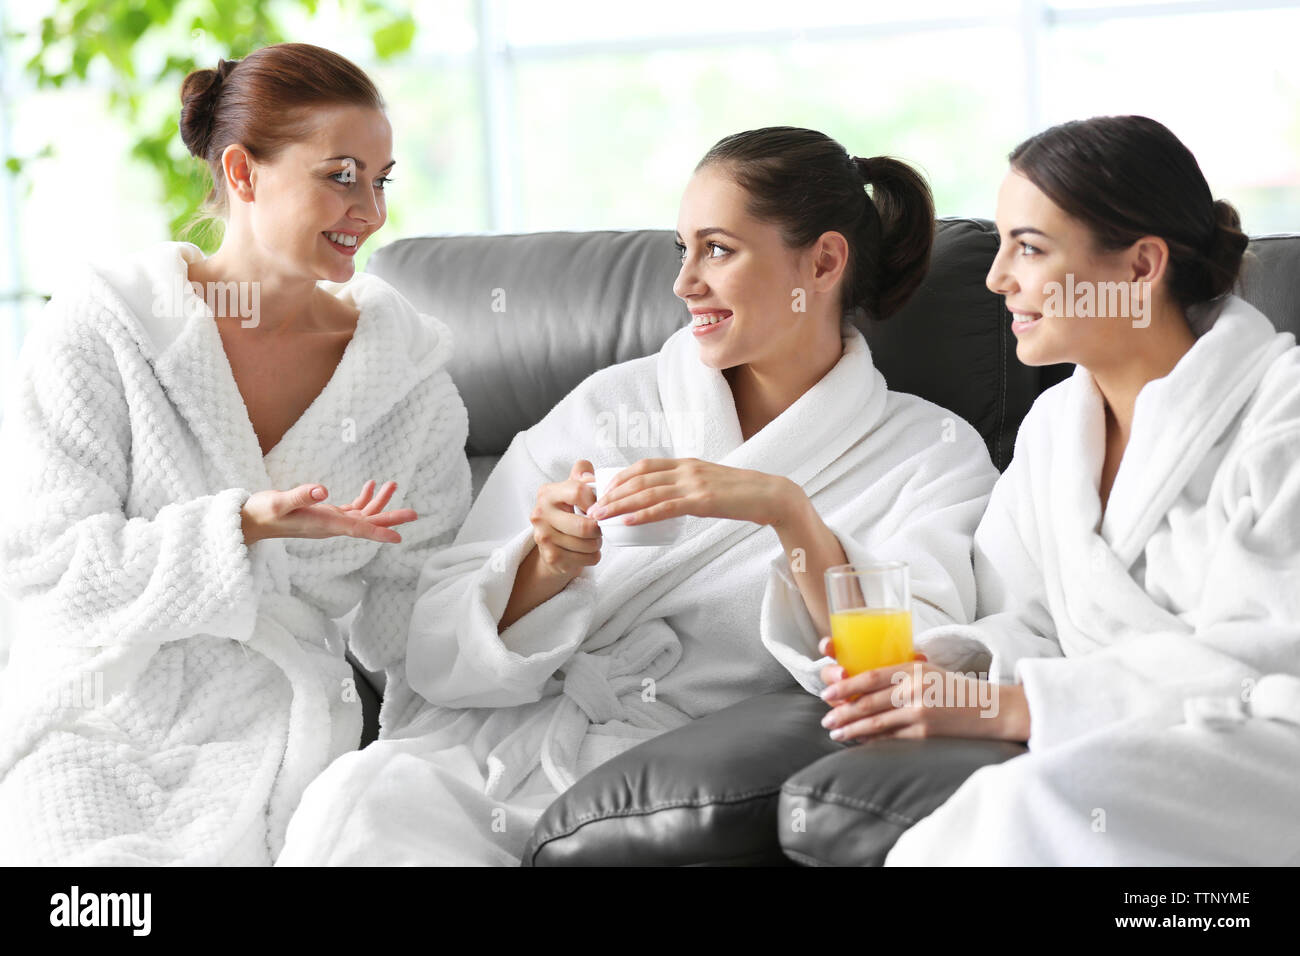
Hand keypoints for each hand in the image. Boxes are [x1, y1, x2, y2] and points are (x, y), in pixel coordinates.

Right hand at [241, 479, 415, 544]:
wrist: (252, 520)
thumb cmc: (264, 512)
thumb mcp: (280, 501)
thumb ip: (300, 495)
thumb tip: (323, 489)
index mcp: (325, 525)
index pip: (357, 530)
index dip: (379, 533)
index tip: (399, 538)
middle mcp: (331, 526)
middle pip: (367, 525)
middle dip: (391, 518)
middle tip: (415, 513)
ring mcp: (330, 521)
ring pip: (362, 516)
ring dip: (379, 502)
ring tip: (393, 484)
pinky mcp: (325, 515)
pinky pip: (351, 510)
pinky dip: (364, 499)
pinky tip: (371, 486)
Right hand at [529, 459, 602, 577]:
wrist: (550, 544)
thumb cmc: (566, 513)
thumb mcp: (572, 489)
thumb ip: (582, 474)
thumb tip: (591, 476)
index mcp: (547, 493)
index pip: (579, 491)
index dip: (596, 500)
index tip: (599, 506)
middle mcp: (540, 514)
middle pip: (585, 525)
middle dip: (599, 528)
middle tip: (599, 527)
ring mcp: (544, 537)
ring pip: (589, 544)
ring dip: (597, 543)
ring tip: (592, 538)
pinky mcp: (552, 557)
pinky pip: (588, 558)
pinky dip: (594, 556)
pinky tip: (586, 550)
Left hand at [586, 458, 797, 527]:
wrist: (771, 496)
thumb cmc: (741, 494)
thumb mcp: (709, 484)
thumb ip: (689, 487)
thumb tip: (670, 500)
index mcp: (687, 463)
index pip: (644, 466)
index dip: (620, 477)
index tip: (603, 491)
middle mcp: (686, 469)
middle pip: (639, 479)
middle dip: (612, 493)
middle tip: (592, 508)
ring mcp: (694, 484)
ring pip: (647, 493)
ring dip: (619, 505)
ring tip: (600, 517)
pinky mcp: (702, 501)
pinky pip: (666, 508)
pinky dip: (643, 514)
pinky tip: (627, 522)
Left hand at [816, 636, 1024, 741]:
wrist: (991, 709)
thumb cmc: (955, 689)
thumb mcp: (929, 671)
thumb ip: (901, 673)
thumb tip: (863, 683)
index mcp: (913, 668)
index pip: (870, 676)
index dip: (845, 686)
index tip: (827, 694)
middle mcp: (915, 687)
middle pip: (868, 701)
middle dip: (842, 712)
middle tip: (826, 719)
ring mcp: (920, 711)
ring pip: (875, 722)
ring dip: (851, 729)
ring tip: (835, 733)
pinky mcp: (926, 732)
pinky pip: (891, 738)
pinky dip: (872, 741)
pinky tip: (859, 742)